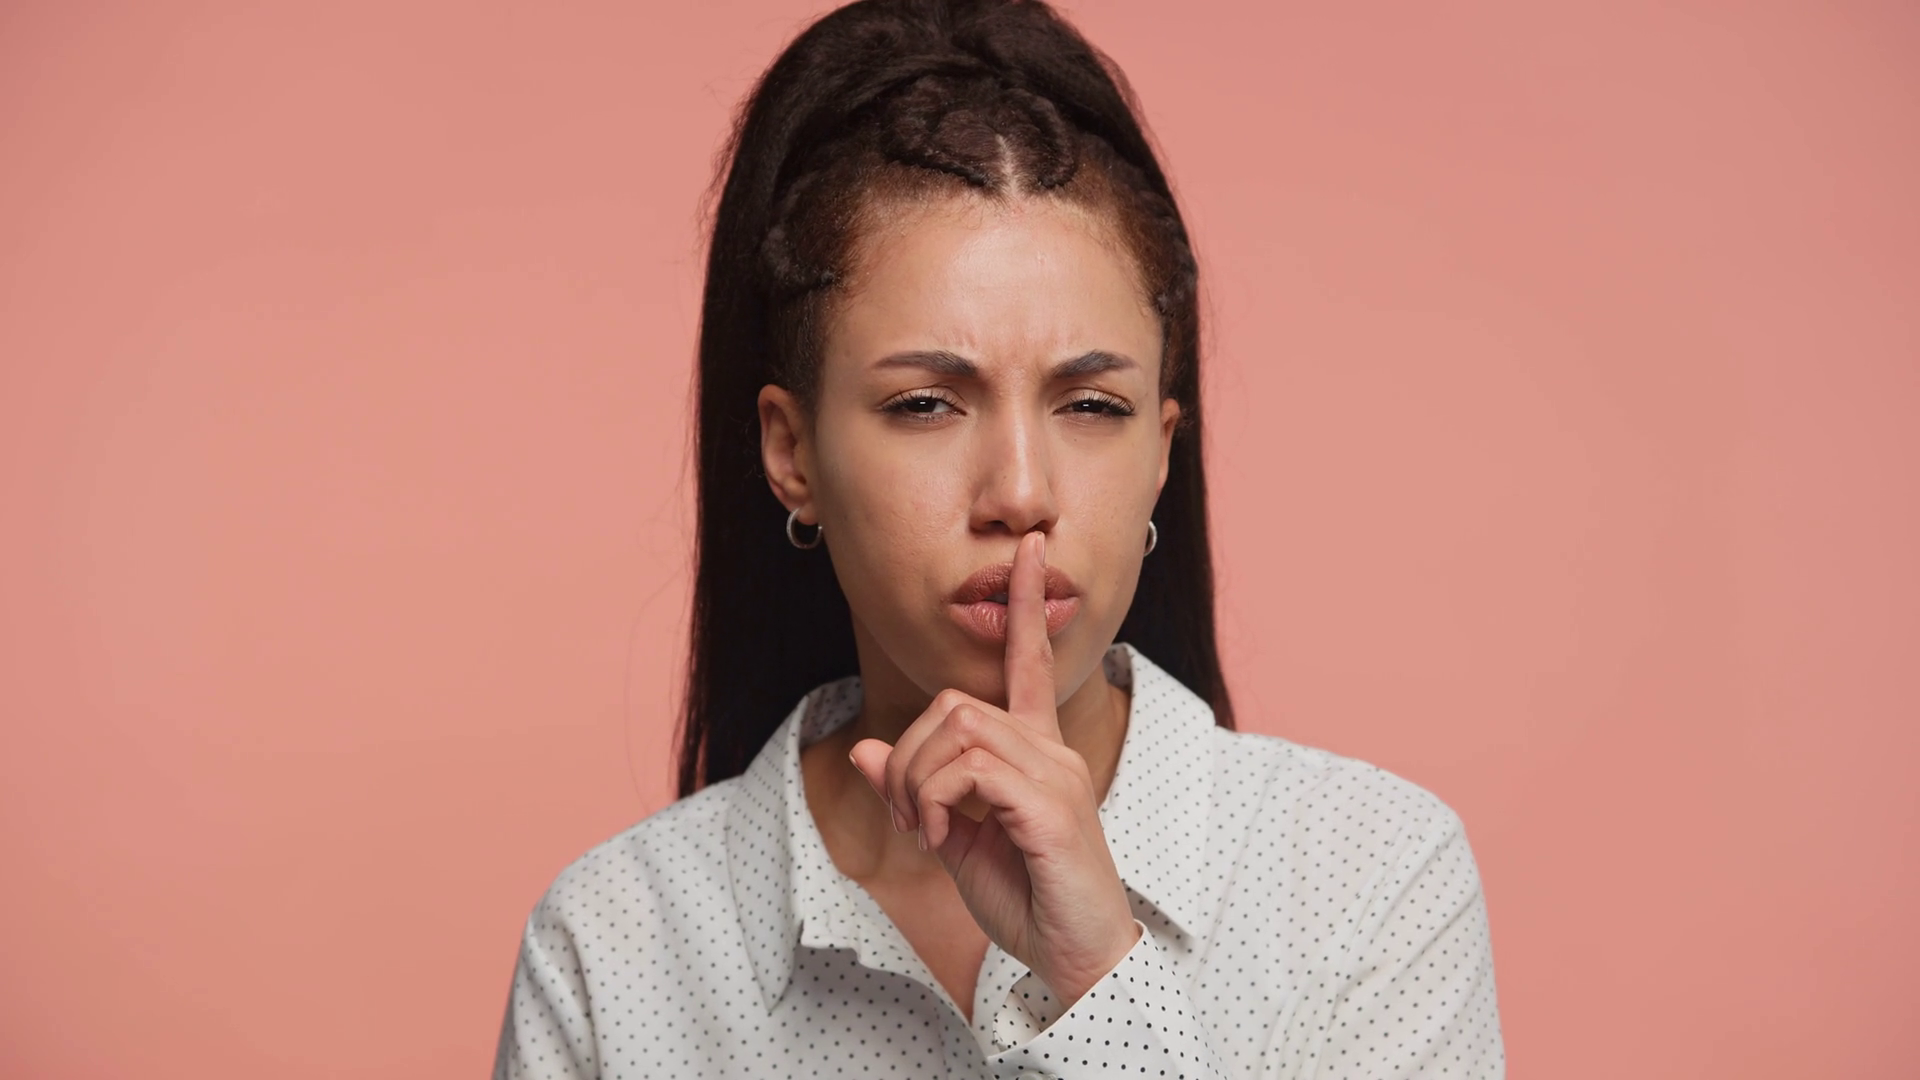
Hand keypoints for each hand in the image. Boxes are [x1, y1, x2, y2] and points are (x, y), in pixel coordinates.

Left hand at [848, 531, 1140, 1007]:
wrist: (1076, 960)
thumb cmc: (1028, 902)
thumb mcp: (953, 840)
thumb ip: (916, 791)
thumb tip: (864, 749)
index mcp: (1035, 753)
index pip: (1031, 662)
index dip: (1026, 605)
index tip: (1030, 550)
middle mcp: (1051, 752)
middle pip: (957, 702)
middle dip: (908, 753)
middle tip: (905, 814)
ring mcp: (1056, 775)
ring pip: (959, 728)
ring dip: (916, 780)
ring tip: (924, 830)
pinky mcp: (1051, 806)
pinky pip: (970, 769)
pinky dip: (932, 799)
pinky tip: (939, 837)